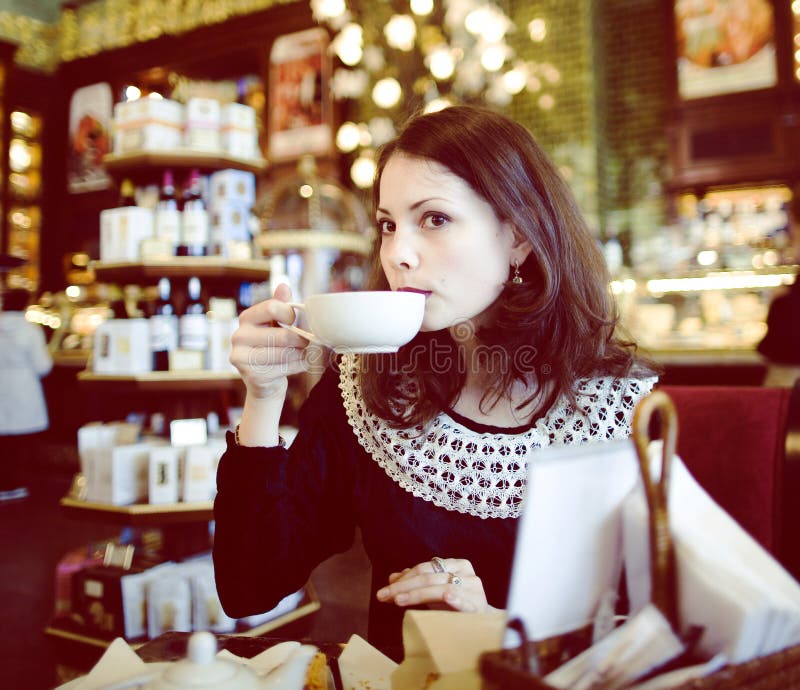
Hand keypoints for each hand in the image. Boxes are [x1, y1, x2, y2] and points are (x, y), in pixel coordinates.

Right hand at [229, 283, 310, 399]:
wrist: (264, 382)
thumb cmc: (272, 347)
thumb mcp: (275, 323)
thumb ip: (280, 305)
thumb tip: (284, 285)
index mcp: (246, 318)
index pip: (272, 307)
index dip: (290, 315)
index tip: (294, 321)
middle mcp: (239, 336)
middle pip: (282, 335)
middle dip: (300, 339)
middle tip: (304, 342)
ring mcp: (242, 358)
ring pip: (286, 353)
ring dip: (300, 354)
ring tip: (300, 353)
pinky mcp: (252, 376)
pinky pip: (286, 368)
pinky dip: (298, 366)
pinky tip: (295, 365)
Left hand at [376, 557, 493, 612]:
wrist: (483, 623)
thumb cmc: (457, 605)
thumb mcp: (434, 592)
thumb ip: (416, 582)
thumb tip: (393, 577)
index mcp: (457, 564)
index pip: (424, 568)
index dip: (403, 578)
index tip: (385, 590)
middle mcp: (466, 572)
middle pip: (429, 577)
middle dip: (404, 586)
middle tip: (384, 595)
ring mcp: (473, 588)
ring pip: (440, 588)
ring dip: (416, 594)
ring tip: (398, 600)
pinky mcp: (478, 606)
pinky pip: (464, 601)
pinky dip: (455, 598)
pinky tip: (446, 597)